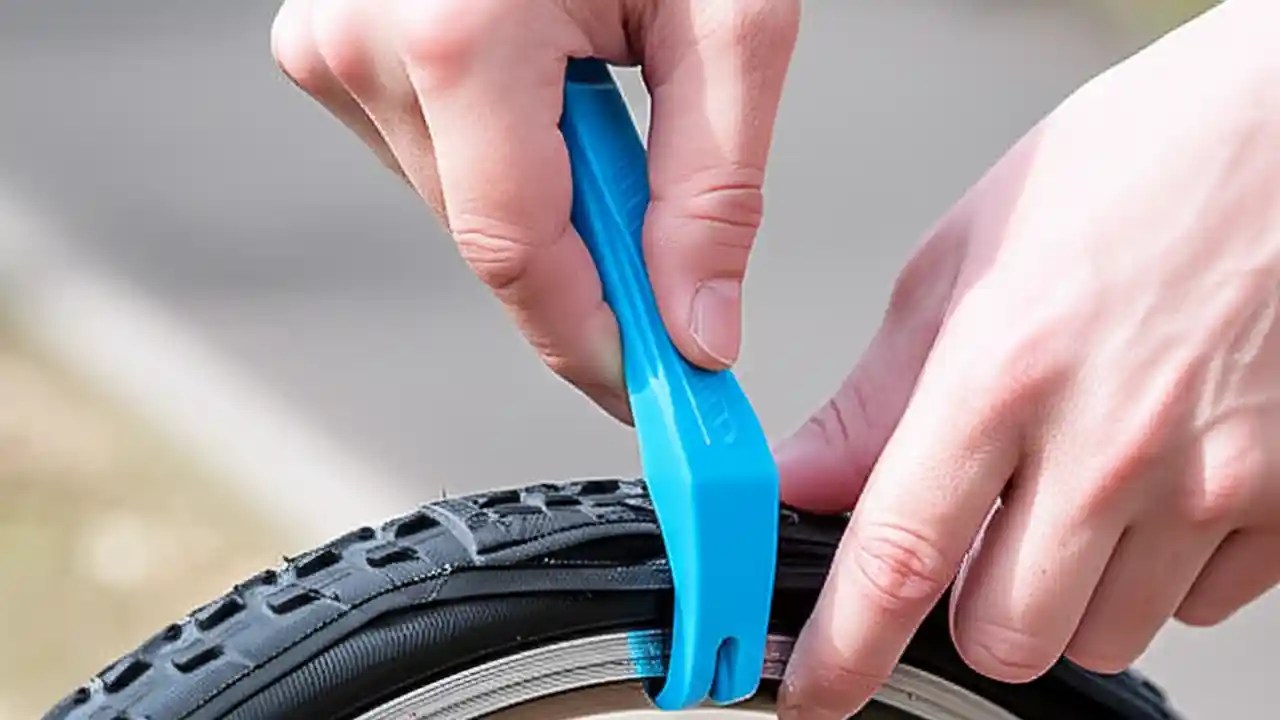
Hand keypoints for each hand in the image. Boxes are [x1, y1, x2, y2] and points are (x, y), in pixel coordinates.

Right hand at [269, 0, 798, 420]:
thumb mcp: (726, 15)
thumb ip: (713, 186)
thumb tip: (697, 327)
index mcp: (456, 31)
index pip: (519, 254)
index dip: (595, 341)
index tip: (660, 394)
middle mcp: (366, 42)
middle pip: (492, 238)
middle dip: (590, 271)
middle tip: (670, 258)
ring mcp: (332, 42)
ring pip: (461, 204)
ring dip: (550, 202)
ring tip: (602, 107)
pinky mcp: (331, 44)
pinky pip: (431, 155)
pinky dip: (504, 158)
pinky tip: (546, 92)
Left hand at [776, 2, 1279, 715]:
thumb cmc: (1140, 167)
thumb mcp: (969, 259)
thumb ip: (880, 395)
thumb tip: (808, 479)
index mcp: (1005, 374)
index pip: (897, 561)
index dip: (841, 651)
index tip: (814, 688)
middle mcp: (1112, 447)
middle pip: (1005, 637)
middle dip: (968, 614)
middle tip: (973, 542)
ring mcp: (1218, 484)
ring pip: (1103, 635)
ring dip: (1065, 592)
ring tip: (1075, 490)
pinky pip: (1202, 606)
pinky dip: (1159, 571)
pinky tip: (1156, 482)